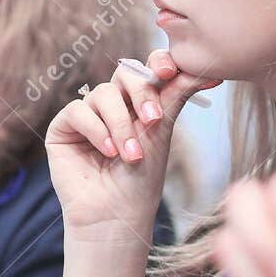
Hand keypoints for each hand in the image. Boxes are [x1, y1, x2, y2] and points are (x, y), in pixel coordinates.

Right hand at [45, 48, 219, 242]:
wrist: (117, 214)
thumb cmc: (143, 179)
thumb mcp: (162, 131)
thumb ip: (176, 95)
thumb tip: (211, 71)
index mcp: (138, 102)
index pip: (146, 68)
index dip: (156, 63)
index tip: (170, 71)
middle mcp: (112, 105)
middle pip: (125, 73)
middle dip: (141, 93)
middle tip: (152, 120)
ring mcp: (87, 114)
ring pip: (103, 94)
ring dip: (120, 125)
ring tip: (130, 155)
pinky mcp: (64, 128)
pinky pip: (78, 111)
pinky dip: (95, 130)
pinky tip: (108, 152)